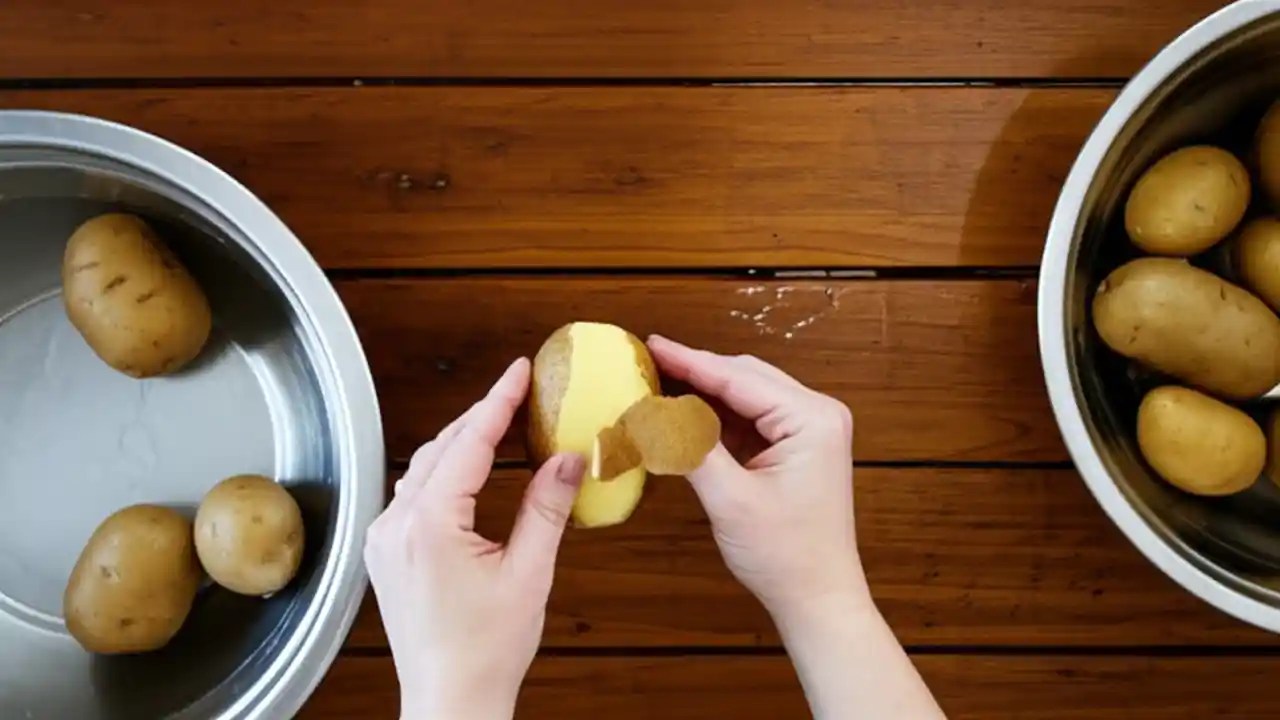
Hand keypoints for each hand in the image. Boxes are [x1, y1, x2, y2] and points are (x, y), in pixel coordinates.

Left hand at [364, 358, 584, 719]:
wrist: (451, 700)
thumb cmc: (485, 651)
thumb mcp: (529, 573)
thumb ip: (546, 508)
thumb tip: (566, 459)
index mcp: (429, 526)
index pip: (468, 443)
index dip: (498, 401)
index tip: (518, 371)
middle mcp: (396, 526)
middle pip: (442, 448)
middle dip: (481, 416)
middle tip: (519, 392)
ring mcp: (385, 539)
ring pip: (424, 468)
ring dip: (461, 442)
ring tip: (500, 424)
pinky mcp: (386, 553)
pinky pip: (413, 493)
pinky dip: (443, 471)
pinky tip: (467, 469)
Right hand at [646, 335, 866, 620]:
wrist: (817, 599)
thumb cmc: (786, 556)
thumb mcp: (729, 499)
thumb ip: (689, 448)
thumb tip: (650, 413)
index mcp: (812, 419)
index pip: (739, 379)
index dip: (690, 361)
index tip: (651, 345)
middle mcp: (817, 415)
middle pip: (744, 378)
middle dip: (695, 371)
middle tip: (647, 361)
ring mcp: (808, 431)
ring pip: (744, 397)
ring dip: (703, 394)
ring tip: (657, 383)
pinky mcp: (794, 448)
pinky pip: (748, 420)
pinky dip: (714, 417)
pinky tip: (682, 413)